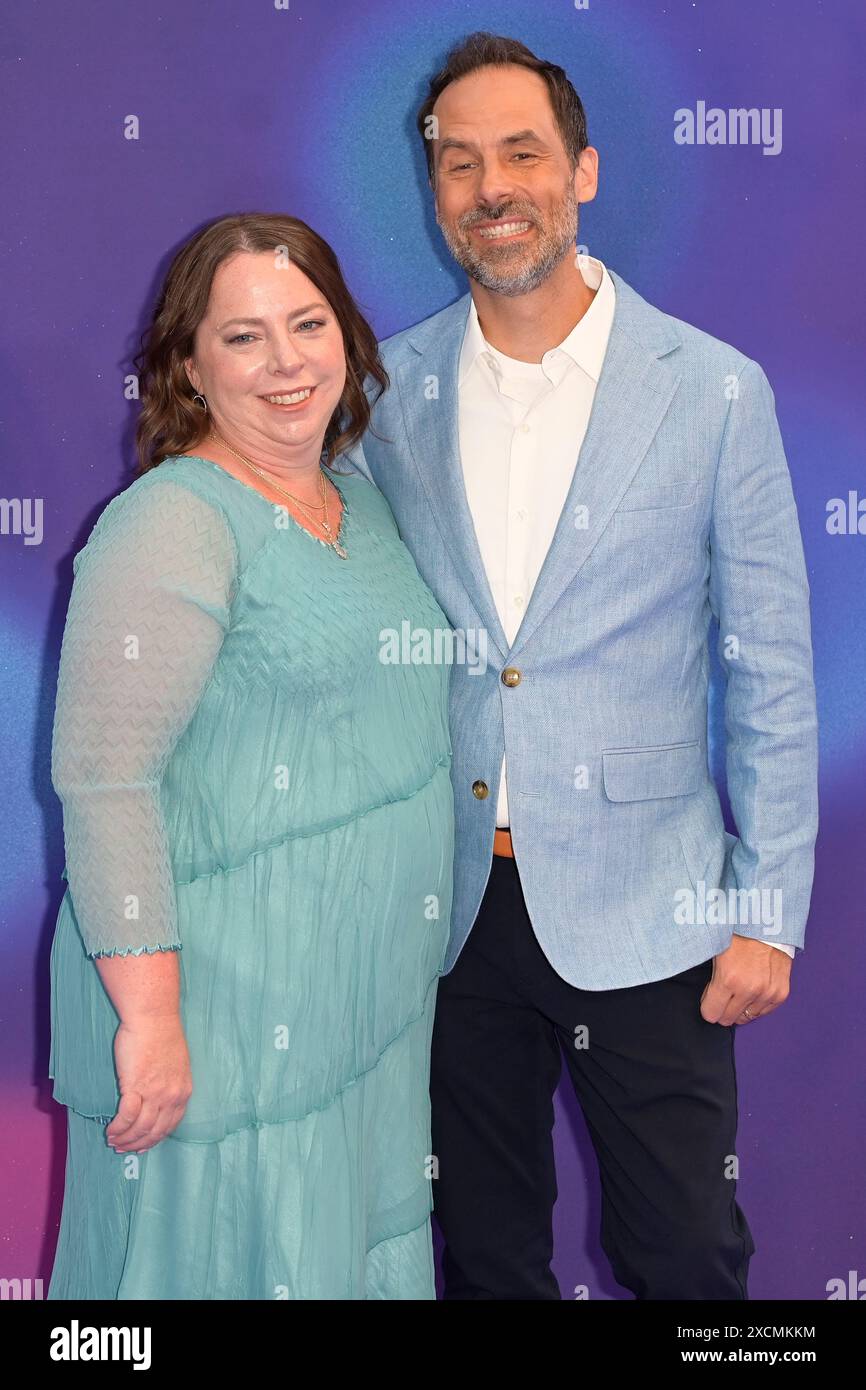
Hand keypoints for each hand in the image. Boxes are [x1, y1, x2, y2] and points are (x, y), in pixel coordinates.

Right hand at [106, 1014, 192, 1152]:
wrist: (153, 1017)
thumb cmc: (161, 1035)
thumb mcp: (176, 1065)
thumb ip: (169, 1084)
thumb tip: (156, 1099)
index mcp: (183, 1091)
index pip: (170, 1126)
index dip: (154, 1139)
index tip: (142, 1146)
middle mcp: (172, 1096)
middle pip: (154, 1131)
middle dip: (137, 1144)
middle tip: (123, 1148)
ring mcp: (155, 1093)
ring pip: (139, 1128)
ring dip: (124, 1139)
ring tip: (113, 1141)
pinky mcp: (136, 1086)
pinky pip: (126, 1117)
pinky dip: (117, 1128)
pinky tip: (110, 1130)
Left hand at [700, 936, 791, 1026]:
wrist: (768, 923)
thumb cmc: (738, 934)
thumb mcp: (715, 953)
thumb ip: (712, 981)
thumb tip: (710, 1001)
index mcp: (728, 979)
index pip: (711, 1014)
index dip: (708, 1006)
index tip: (710, 999)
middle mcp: (749, 990)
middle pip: (728, 1019)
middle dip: (722, 1009)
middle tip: (724, 995)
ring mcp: (767, 993)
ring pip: (747, 1018)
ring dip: (741, 1007)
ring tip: (740, 989)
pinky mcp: (781, 993)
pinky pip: (764, 1012)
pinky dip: (757, 1004)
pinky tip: (753, 991)